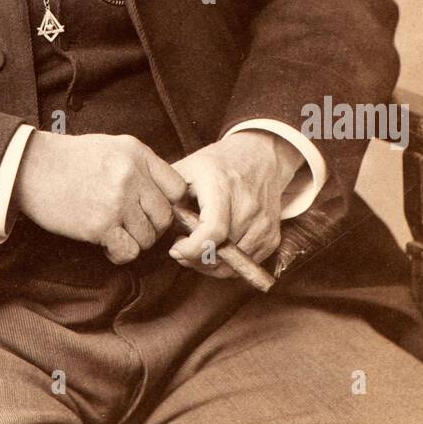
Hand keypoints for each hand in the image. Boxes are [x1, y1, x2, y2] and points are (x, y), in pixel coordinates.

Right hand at [15, 130, 187, 263]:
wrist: (31, 167)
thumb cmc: (69, 159)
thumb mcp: (111, 147)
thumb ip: (140, 166)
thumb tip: (165, 193)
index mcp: (137, 153)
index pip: (177, 187)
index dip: (169, 202)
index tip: (153, 209)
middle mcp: (131, 175)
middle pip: (164, 216)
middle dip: (152, 227)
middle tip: (133, 226)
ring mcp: (116, 201)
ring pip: (148, 238)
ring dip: (134, 241)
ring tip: (116, 232)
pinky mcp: (99, 225)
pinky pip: (128, 252)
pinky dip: (120, 253)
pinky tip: (107, 243)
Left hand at [168, 130, 303, 276]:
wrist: (261, 157)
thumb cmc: (218, 164)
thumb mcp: (187, 168)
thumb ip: (167, 192)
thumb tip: (150, 219)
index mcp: (223, 187)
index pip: (213, 231)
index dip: (192, 249)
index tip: (175, 248)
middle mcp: (248, 207)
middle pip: (220, 253)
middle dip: (194, 259)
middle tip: (181, 247)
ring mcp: (263, 224)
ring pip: (233, 265)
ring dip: (209, 264)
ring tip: (197, 246)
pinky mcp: (272, 237)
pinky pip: (246, 265)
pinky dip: (228, 264)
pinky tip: (216, 248)